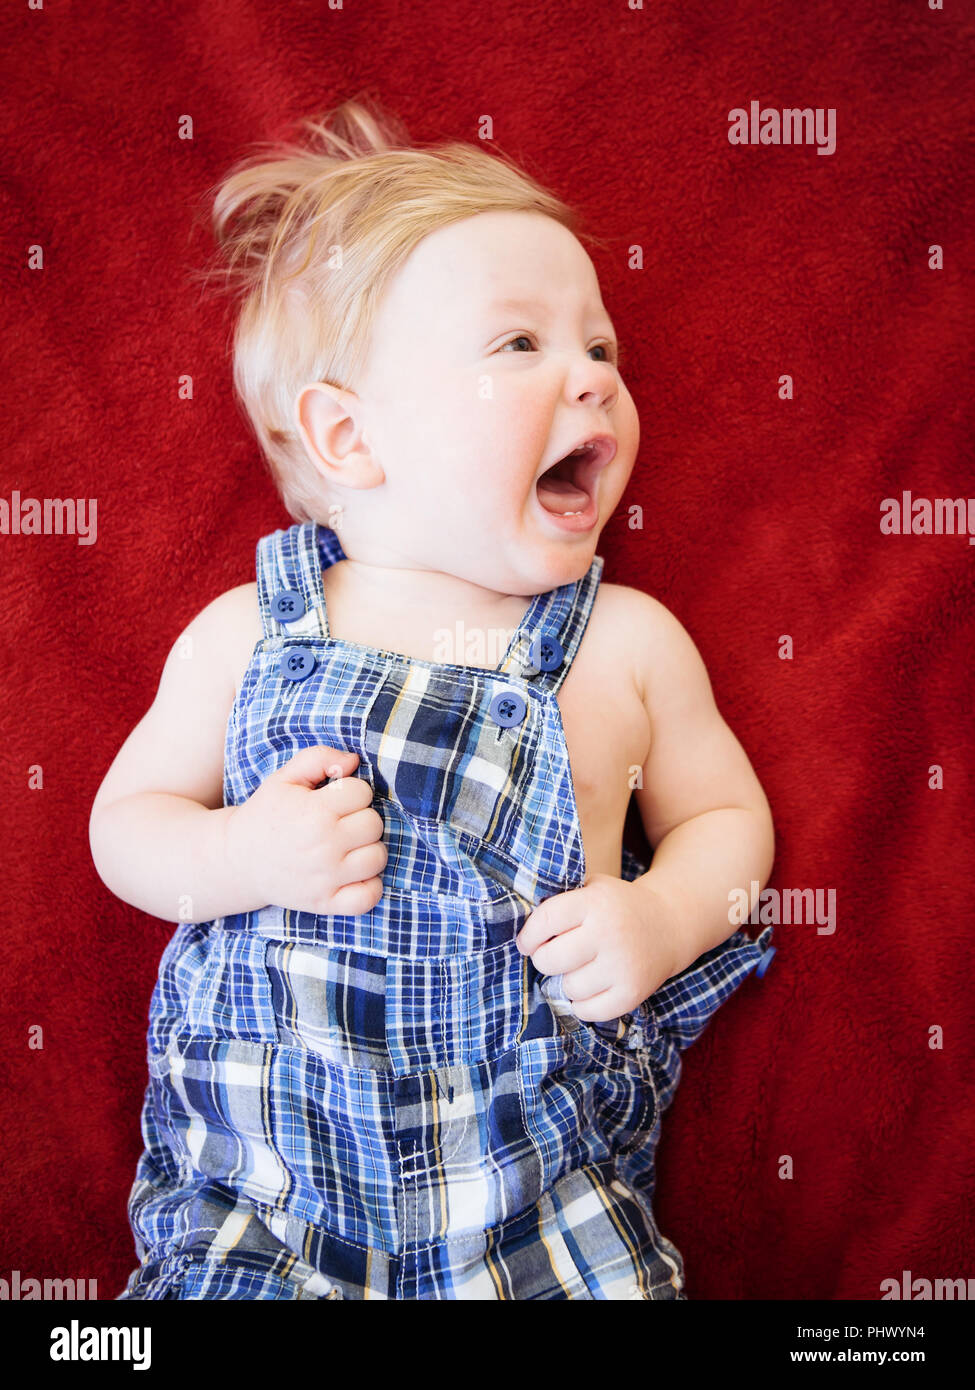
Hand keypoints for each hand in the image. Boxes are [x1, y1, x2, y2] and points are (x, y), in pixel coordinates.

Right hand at [224, 745, 386, 915]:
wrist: (238, 860)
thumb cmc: (267, 813)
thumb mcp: (284, 778)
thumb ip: (319, 758)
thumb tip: (353, 761)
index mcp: (314, 812)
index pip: (363, 792)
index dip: (352, 791)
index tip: (335, 799)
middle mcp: (323, 846)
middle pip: (374, 824)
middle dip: (361, 818)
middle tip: (341, 822)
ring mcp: (325, 878)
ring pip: (378, 857)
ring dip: (368, 849)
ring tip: (348, 846)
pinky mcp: (325, 903)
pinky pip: (368, 897)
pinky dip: (369, 886)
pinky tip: (354, 873)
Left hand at [515, 873, 682, 1021]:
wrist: (669, 924)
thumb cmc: (617, 906)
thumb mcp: (592, 887)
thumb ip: (560, 898)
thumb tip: (516, 917)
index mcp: (595, 903)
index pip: (545, 920)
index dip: (528, 935)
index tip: (526, 943)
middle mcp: (609, 933)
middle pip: (550, 959)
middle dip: (544, 960)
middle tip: (553, 956)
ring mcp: (623, 965)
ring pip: (568, 988)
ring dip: (566, 981)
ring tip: (578, 968)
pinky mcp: (632, 993)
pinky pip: (587, 1010)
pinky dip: (581, 1003)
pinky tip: (589, 986)